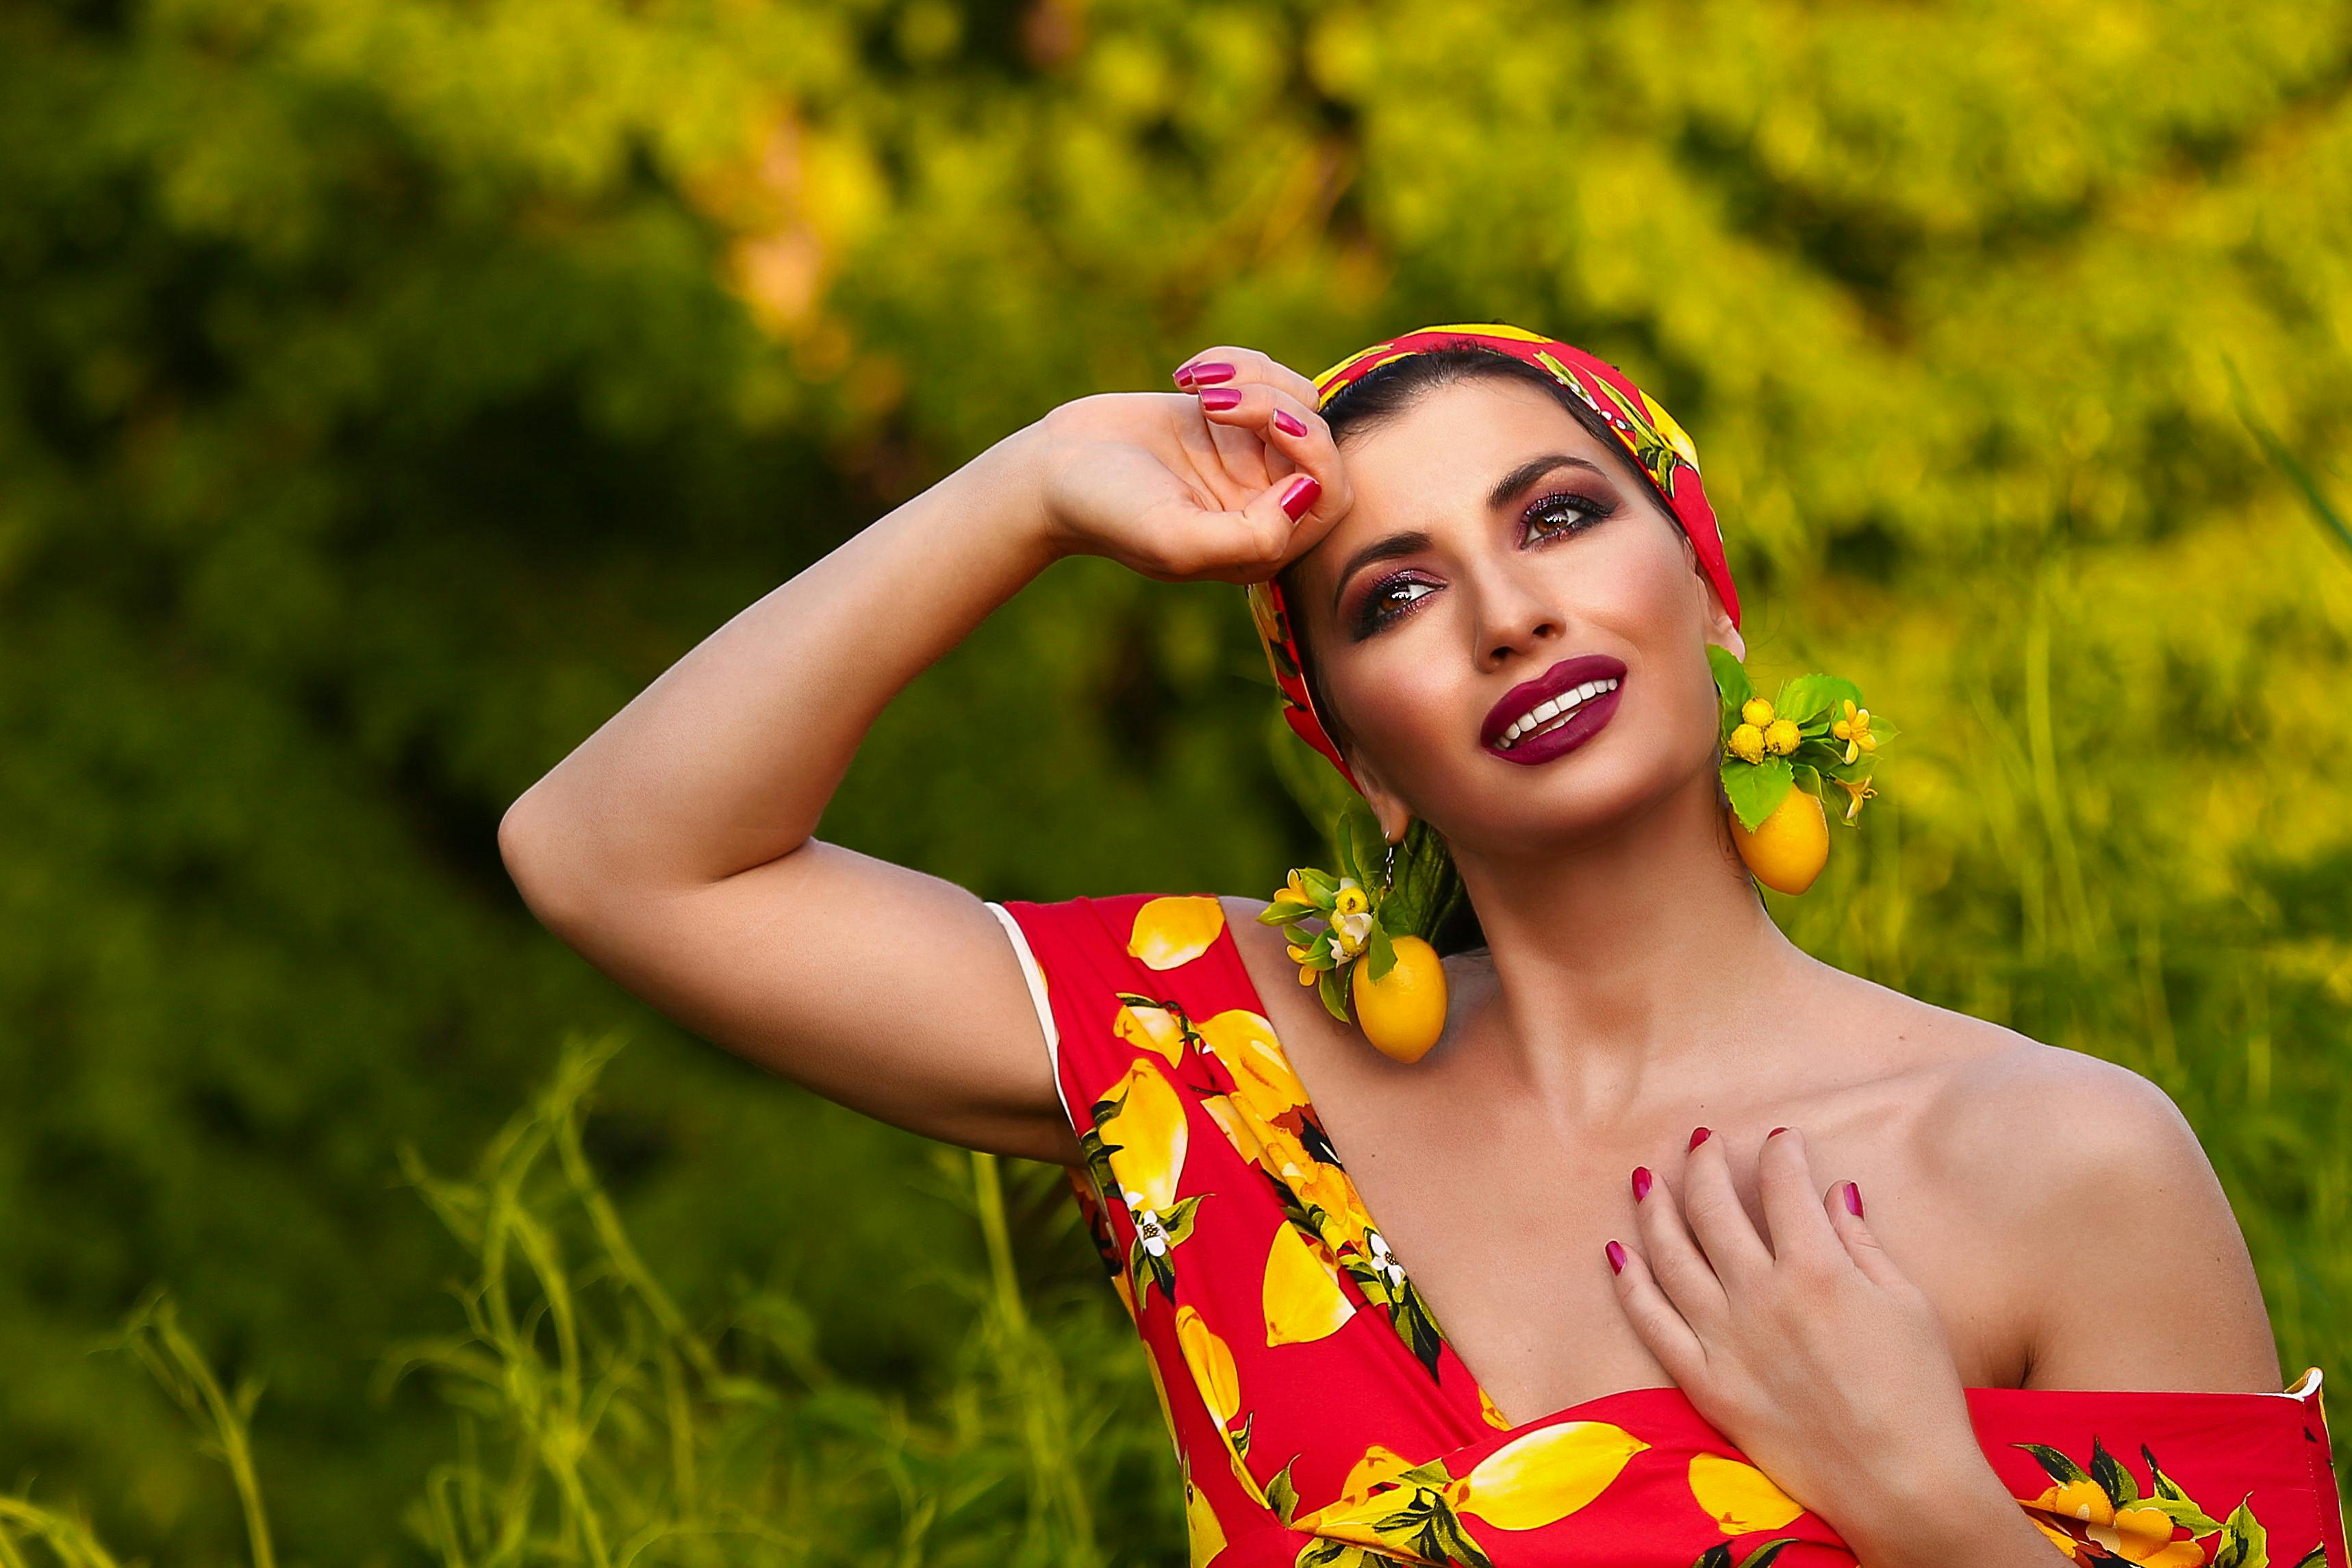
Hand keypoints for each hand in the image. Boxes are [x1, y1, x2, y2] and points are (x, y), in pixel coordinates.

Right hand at [1023, 345, 1350, 583]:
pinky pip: (1264, 375)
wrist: (1052, 469)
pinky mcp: (1228, 415)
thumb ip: (1253, 537)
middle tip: (1214, 402)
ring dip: (1254, 379)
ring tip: (1198, 387)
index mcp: (1262, 545)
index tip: (1265, 427)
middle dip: (1275, 408)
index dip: (1313, 452)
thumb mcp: (1178, 539)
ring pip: (1297, 400)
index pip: (1329, 495)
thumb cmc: (1109, 512)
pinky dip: (1234, 363)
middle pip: (1318, 441)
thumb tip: (1307, 493)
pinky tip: (1186, 377)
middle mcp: (1265, 502)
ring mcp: (1248, 456)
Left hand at [1608, 1129, 2039, 1564]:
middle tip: (1700, 1141)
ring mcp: (1726, 1341)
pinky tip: (1617, 1253)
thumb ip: (1861, 1242)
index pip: (1783, 1187)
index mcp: (1816, 1269)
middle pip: (1713, 1209)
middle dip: (1705, 1165)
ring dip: (1654, 1209)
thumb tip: (1835, 1192)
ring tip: (1646, 1178)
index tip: (1779, 1141)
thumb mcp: (1907, 1305)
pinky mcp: (1706, 1384)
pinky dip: (1630, 1284)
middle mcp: (1760, 1296)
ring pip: (1670, 1255)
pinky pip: (1652, 1324)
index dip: (1780, 1155)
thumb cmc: (1921, 1395)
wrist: (1903, 1486)